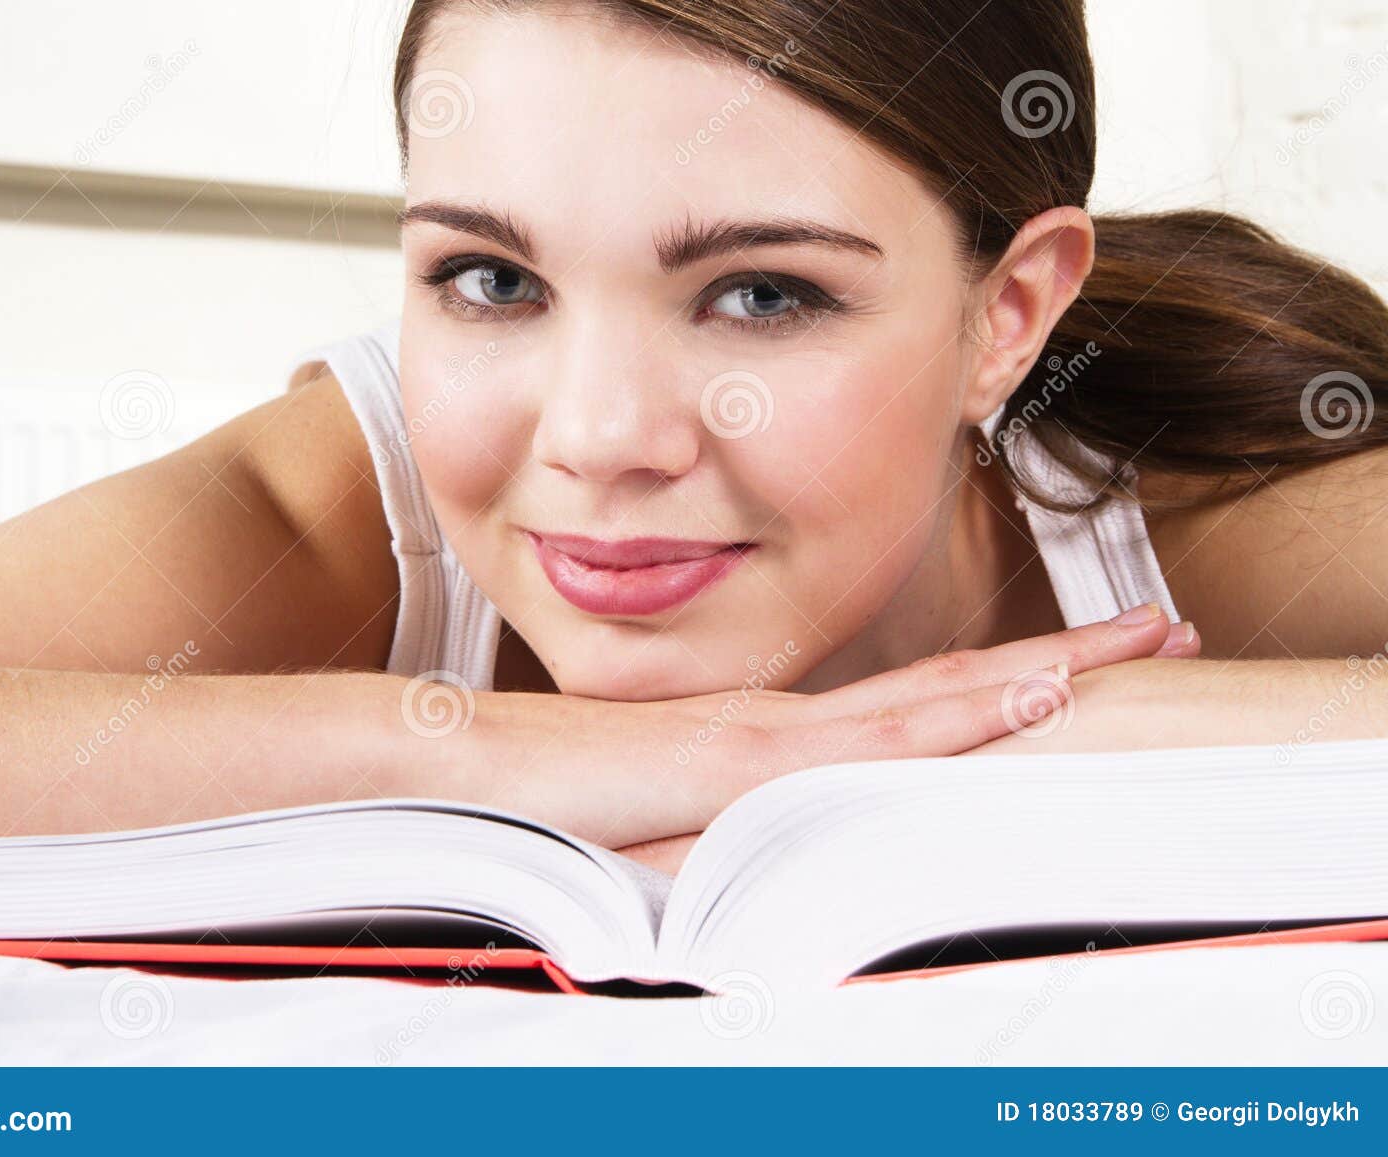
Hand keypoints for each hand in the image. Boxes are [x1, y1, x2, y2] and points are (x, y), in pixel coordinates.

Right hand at [452, 602, 1189, 853]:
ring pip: (938, 701)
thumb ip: (739, 856)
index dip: (1014, 689)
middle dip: (1067, 665)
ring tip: (1136, 649)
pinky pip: (879, 738)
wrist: (458, 776)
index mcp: (777, 748)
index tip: (1096, 670)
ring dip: (1043, 677)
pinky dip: (966, 714)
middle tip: (1164, 631)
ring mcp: (772, 739)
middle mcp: (790, 731)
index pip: (921, 714)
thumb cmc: (544, 814)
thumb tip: (810, 888)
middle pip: (955, 690)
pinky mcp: (743, 760)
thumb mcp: (660, 846)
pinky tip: (1031, 701)